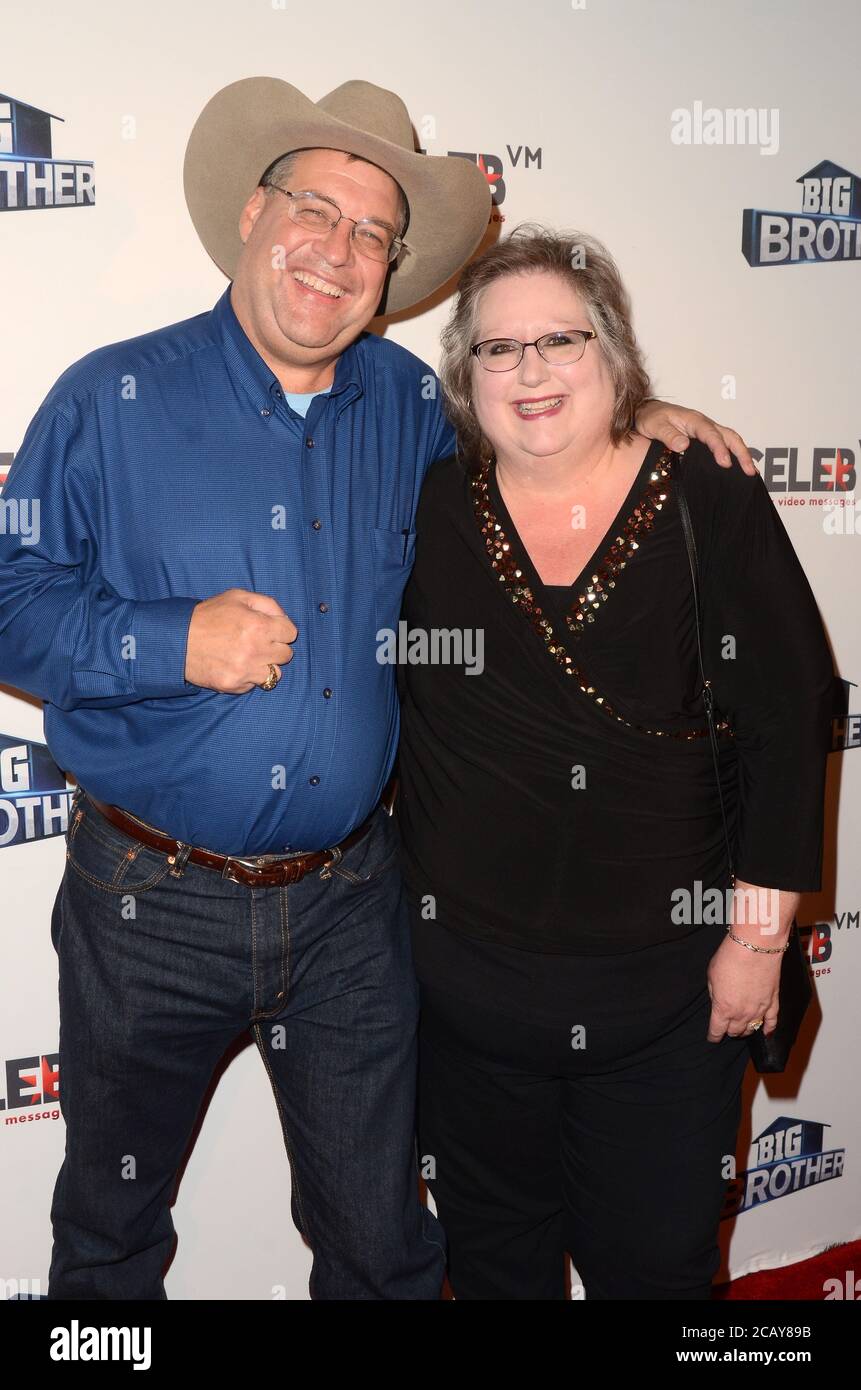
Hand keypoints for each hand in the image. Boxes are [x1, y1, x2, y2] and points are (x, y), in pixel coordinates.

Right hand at [185, 588, 297, 693]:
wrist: (177, 640)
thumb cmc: (208, 616)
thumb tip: (284, 619)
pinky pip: (255, 684)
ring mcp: (245, 670)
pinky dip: (249, 677)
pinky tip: (235, 665)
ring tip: (248, 656)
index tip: (269, 630)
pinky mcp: (235, 685)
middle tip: (257, 642)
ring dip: (265, 665)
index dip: (281, 629)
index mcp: (259, 625)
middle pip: (286, 654)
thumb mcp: (237, 597)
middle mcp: (255, 650)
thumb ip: (267, 604)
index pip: (291, 633)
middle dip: (275, 647)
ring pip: (275, 674)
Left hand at [634, 399, 756, 474]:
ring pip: (730, 439)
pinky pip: (724, 443)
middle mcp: (704, 423)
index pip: (711, 435)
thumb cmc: (651, 417)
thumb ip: (668, 435)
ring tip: (751, 471)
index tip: (726, 463)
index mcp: (694, 420)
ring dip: (742, 453)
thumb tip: (684, 445)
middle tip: (750, 471)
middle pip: (730, 436)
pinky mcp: (704, 437)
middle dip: (742, 453)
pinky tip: (738, 467)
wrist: (646, 411)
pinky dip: (734, 453)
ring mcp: (706, 430)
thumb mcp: (655, 426)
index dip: (720, 449)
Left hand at [706, 933, 780, 1041]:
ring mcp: (759, 1010)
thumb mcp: (711, 976)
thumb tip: (718, 1001)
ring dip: (745, 1030)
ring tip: (742, 1027)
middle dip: (728, 1031)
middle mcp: (741, 1014)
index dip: (713, 1036)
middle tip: (726, 1026)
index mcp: (723, 1009)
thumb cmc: (730, 958)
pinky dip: (769, 1029)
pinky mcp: (773, 1002)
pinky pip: (772, 1022)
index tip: (712, 1037)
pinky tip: (766, 1033)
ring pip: (752, 1029)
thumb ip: (714, 993)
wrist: (754, 947)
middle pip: (735, 1031)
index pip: (717, 1031)